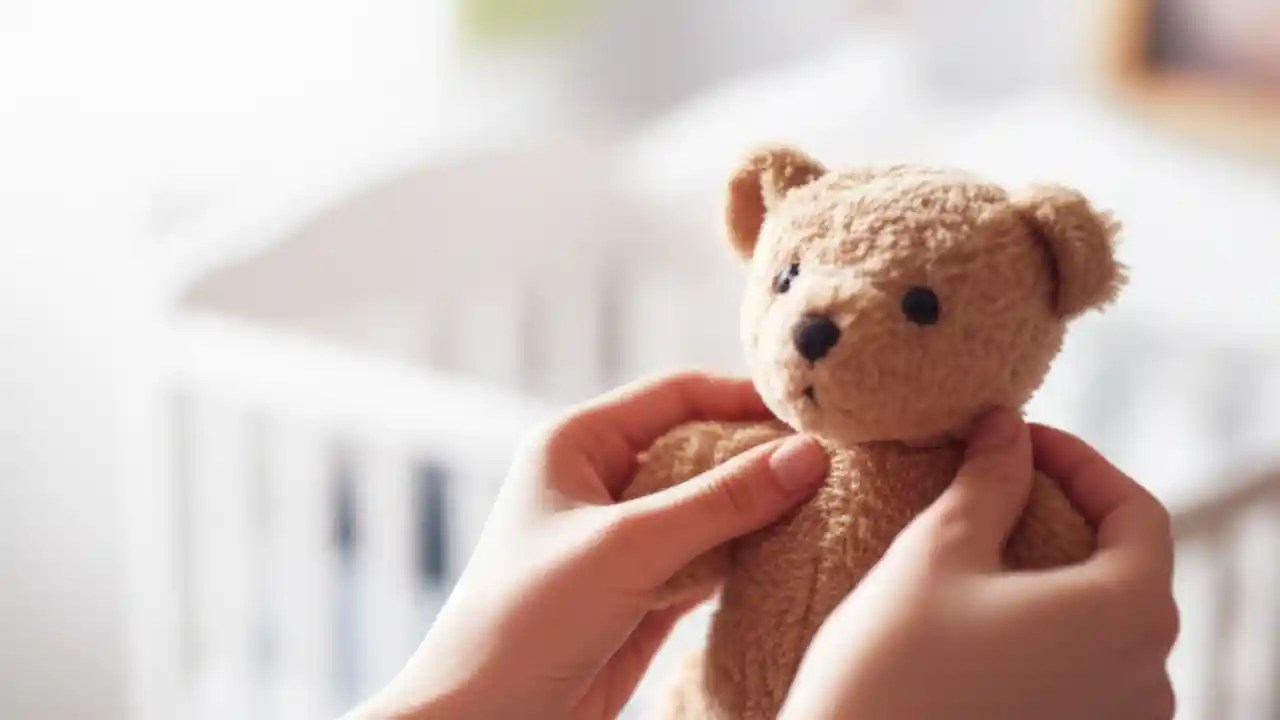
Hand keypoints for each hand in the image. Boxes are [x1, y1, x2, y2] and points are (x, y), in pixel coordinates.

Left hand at [352, 372, 828, 718]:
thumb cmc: (525, 619)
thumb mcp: (626, 548)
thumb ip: (719, 502)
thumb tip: (808, 457)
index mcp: (577, 443)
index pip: (676, 395)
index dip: (743, 398)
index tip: (814, 414)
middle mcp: (602, 482)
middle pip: (700, 449)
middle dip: (761, 457)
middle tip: (836, 465)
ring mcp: (624, 539)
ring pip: (709, 507)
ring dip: (760, 511)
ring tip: (831, 508)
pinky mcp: (643, 591)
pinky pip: (709, 559)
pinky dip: (746, 558)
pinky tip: (794, 555)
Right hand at [781, 409, 1178, 719]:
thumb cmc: (893, 667)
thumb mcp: (938, 551)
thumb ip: (989, 480)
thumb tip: (1007, 426)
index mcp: (1127, 613)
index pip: (1136, 511)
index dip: (1079, 462)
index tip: (1017, 440)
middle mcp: (1145, 676)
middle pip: (1128, 569)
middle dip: (1071, 514)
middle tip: (1001, 481)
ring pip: (1106, 625)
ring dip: (1059, 574)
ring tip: (989, 545)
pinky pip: (1085, 673)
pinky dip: (1051, 630)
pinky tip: (989, 615)